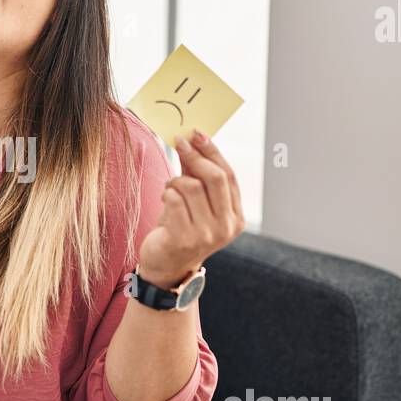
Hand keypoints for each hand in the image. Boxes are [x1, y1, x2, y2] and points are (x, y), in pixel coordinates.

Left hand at [137, 129, 245, 287]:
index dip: (213, 152)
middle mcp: (226, 227)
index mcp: (236, 218)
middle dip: (195, 155)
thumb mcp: (194, 202)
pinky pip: (174, 200)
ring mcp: (207, 235)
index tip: (197, 133)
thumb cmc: (180, 229)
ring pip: (191, 187)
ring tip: (169, 188)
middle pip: (215, 178)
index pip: (229, 176)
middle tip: (178, 142)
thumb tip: (192, 141)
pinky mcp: (184, 239)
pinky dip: (166, 194)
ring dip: (175, 181)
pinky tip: (164, 200)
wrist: (165, 267)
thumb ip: (197, 175)